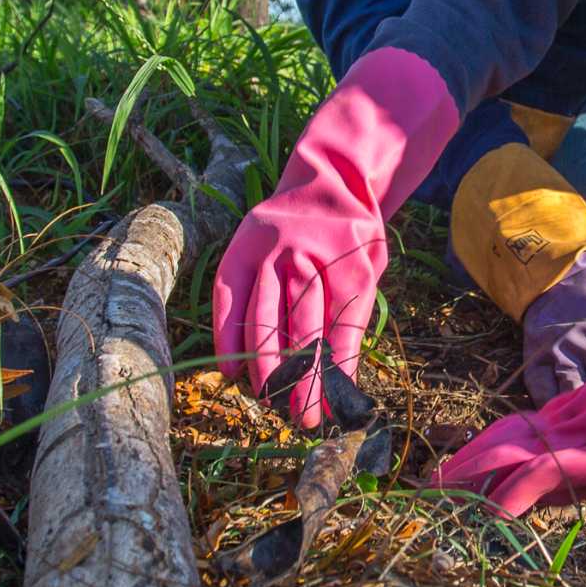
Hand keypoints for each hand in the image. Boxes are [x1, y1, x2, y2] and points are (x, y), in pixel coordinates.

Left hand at [212, 50, 459, 425]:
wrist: (340, 172)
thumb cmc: (293, 224)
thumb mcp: (258, 239)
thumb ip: (249, 288)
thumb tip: (236, 356)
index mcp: (246, 248)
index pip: (231, 302)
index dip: (231, 343)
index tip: (234, 380)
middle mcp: (278, 254)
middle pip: (269, 323)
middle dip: (270, 373)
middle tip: (273, 410)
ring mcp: (319, 261)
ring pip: (307, 328)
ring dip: (307, 376)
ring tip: (307, 414)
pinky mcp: (355, 270)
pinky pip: (346, 323)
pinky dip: (343, 358)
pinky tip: (341, 385)